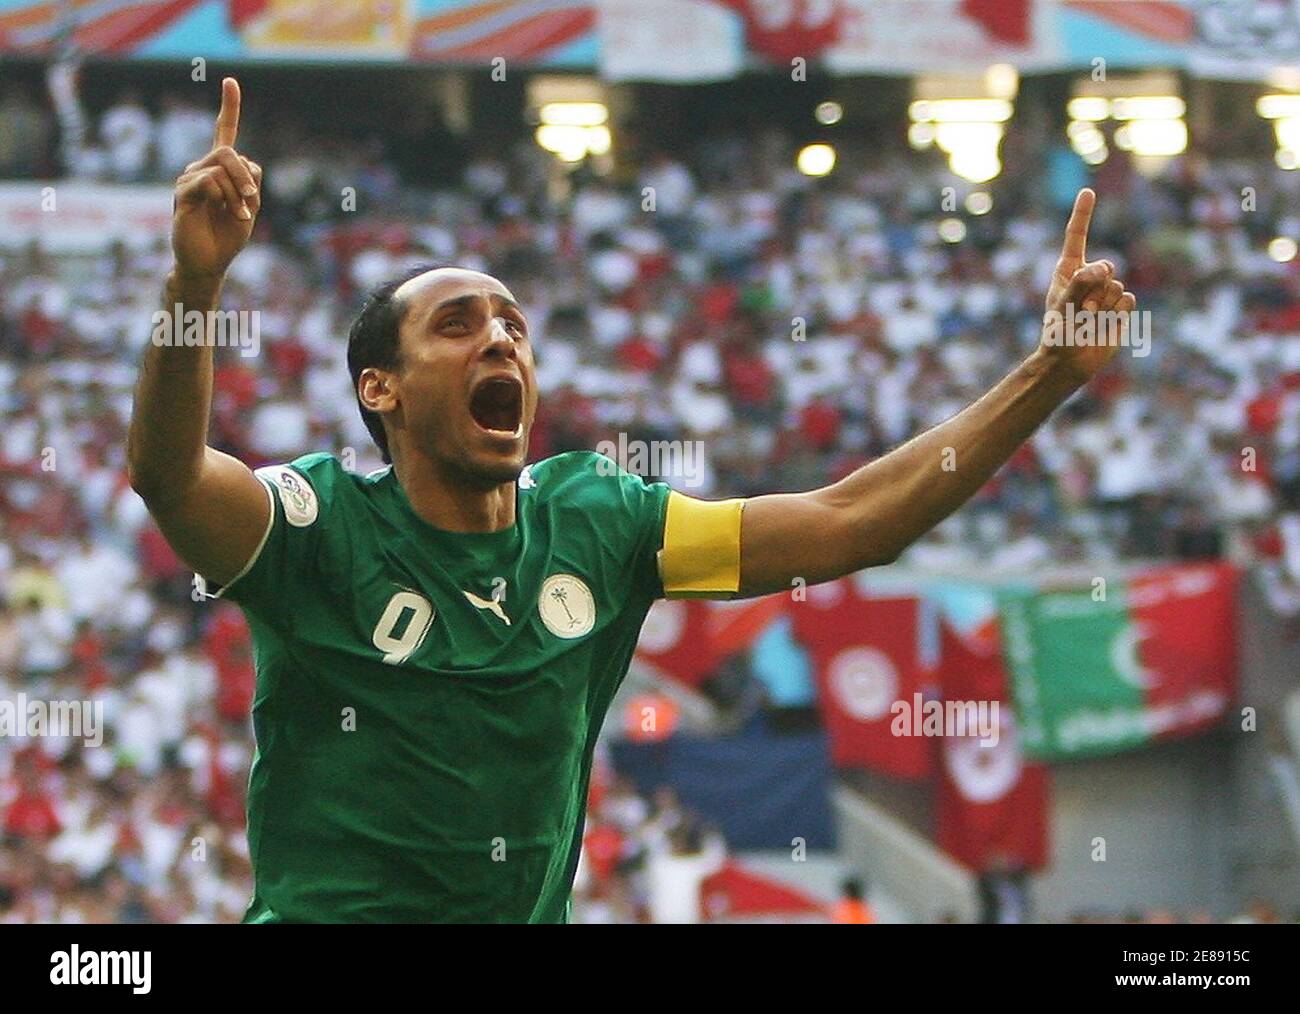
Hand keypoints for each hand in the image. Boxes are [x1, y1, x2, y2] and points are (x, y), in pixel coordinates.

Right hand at [171, 78, 261, 282]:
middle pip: (229, 153)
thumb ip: (251, 183)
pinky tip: (228, 213)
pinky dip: (226, 198)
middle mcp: (201, 168)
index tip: (231, 81)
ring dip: (238, 194)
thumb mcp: (250, 207)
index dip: (229, 108)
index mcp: (219, 169)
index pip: (223, 133)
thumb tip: (244, 166)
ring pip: (222, 168)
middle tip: (252, 199)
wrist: (208, 263)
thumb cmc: (228, 236)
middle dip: (246, 176)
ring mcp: (189, 179)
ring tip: (238, 215)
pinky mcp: (183, 193)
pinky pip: (209, 181)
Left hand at [1039, 188, 1137, 382]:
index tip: (1088, 191)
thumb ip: (1080, 283)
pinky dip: (1116, 314)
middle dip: (1095, 288)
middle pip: (1105, 266)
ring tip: (1088, 322)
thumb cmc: (1058, 334)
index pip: (1077, 237)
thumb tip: (1105, 268)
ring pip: (1116, 286)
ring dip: (1102, 307)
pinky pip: (1128, 300)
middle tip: (1079, 311)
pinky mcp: (1121, 307)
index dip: (1083, 214)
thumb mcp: (1062, 307)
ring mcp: (1106, 292)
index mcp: (1068, 271)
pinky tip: (1104, 325)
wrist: (1069, 362)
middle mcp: (1089, 277)